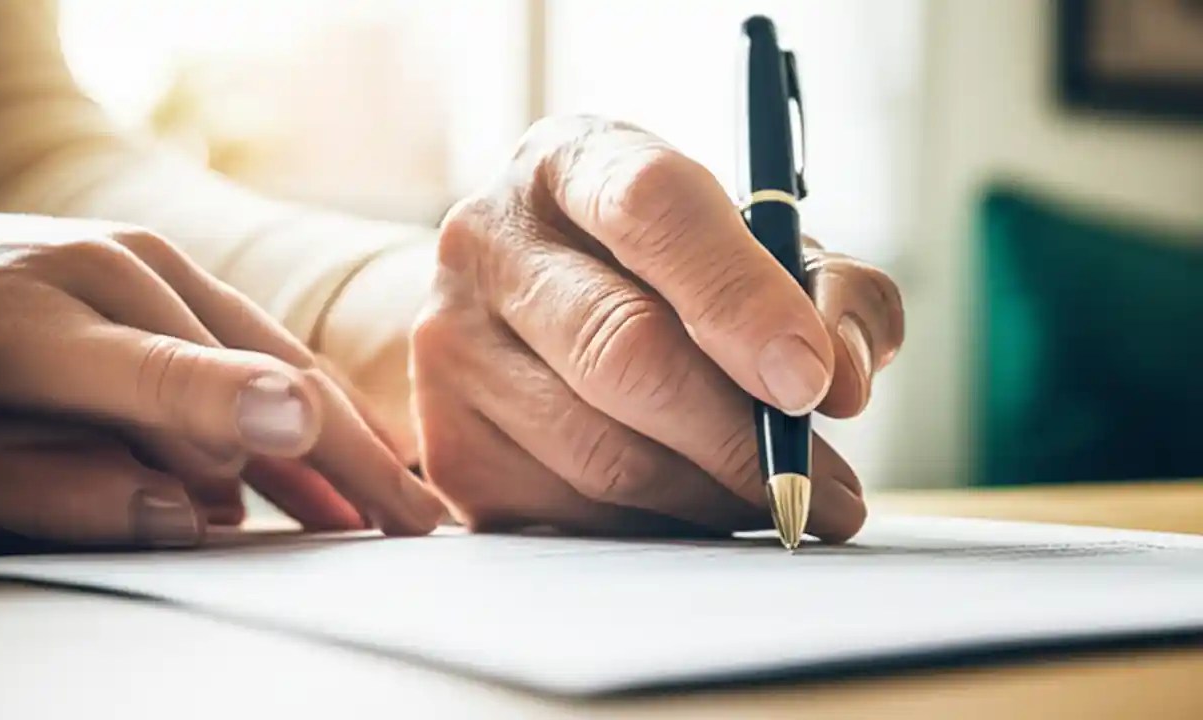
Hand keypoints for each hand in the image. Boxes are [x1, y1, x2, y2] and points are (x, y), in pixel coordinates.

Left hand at [0, 213, 443, 545]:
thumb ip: (50, 489)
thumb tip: (197, 515)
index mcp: (21, 319)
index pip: (151, 375)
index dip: (230, 403)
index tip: (303, 429)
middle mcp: (104, 268)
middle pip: (253, 368)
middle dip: (342, 451)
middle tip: (415, 522)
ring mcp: (142, 260)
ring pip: (273, 356)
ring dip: (343, 435)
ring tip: (403, 501)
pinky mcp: (161, 272)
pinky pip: (253, 345)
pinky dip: (303, 406)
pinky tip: (338, 457)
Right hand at [411, 117, 903, 539]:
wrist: (514, 313)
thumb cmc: (655, 272)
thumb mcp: (752, 247)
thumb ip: (830, 288)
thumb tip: (844, 378)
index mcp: (572, 162)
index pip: (652, 208)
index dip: (741, 297)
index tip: (814, 381)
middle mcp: (488, 240)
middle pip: (624, 350)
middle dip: (741, 434)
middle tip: (819, 485)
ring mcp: (450, 344)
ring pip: (605, 453)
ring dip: (712, 495)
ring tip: (777, 498)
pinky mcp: (450, 441)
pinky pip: (572, 514)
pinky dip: (655, 526)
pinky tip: (693, 505)